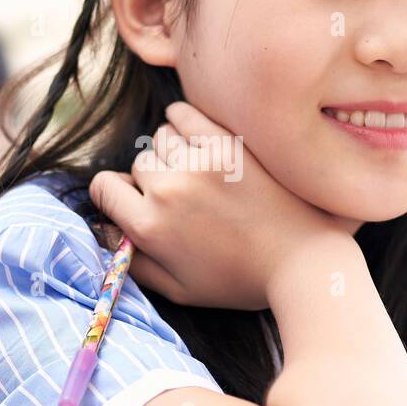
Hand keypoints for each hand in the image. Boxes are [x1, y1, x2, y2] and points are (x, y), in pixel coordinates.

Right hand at [88, 101, 353, 309]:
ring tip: (200, 171)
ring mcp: (197, 162)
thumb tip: (108, 233)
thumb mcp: (179, 291)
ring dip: (173, 151)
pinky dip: (184, 121)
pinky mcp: (226, 142)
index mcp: (150, 228)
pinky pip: (183, 114)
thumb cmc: (241, 281)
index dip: (117, 194)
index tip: (136, 199)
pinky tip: (199, 138)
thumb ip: (136, 263)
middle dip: (153, 178)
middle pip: (137, 164)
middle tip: (185, 196)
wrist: (302, 261)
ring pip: (160, 138)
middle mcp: (167, 191)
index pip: (103, 186)